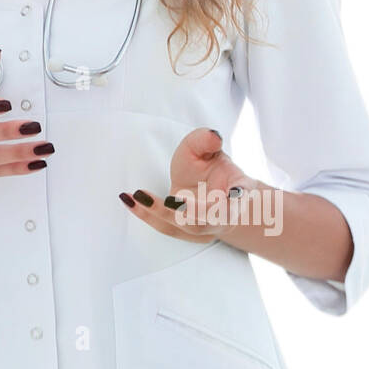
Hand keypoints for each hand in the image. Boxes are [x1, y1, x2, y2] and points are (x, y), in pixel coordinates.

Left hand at [120, 127, 261, 242]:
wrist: (210, 188)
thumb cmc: (209, 166)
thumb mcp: (206, 147)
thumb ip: (206, 140)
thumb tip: (213, 136)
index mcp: (238, 189)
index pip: (239, 196)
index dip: (236, 196)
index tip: (231, 192)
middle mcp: (226, 214)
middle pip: (209, 219)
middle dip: (187, 211)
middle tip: (168, 199)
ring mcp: (208, 227)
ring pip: (187, 227)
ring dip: (160, 213)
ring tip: (137, 196)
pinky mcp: (188, 233)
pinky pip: (167, 228)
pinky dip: (147, 215)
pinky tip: (128, 200)